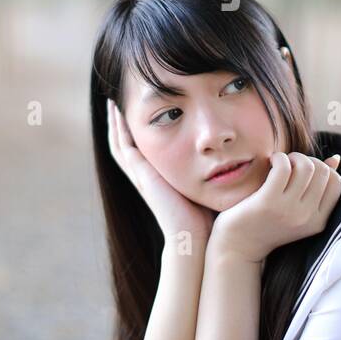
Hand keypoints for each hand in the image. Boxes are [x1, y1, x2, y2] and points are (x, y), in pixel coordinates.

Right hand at [106, 99, 216, 250]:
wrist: (193, 236)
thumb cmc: (204, 218)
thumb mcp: (203, 188)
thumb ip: (208, 174)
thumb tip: (228, 158)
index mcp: (156, 179)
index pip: (140, 151)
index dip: (135, 133)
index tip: (137, 112)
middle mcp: (143, 177)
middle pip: (123, 146)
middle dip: (119, 124)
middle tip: (116, 102)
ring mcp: (139, 175)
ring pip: (119, 144)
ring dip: (115, 123)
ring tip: (112, 103)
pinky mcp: (141, 174)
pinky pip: (123, 147)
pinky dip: (119, 130)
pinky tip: (119, 113)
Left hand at [207, 151, 340, 265]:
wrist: (237, 246)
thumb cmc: (267, 223)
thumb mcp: (298, 210)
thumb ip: (317, 187)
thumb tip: (336, 158)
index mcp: (318, 221)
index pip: (336, 181)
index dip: (322, 168)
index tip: (303, 171)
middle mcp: (307, 217)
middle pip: (322, 171)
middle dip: (307, 160)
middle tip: (290, 165)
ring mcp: (288, 211)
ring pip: (306, 166)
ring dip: (293, 156)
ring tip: (280, 163)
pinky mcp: (268, 203)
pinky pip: (283, 167)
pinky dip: (279, 158)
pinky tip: (270, 162)